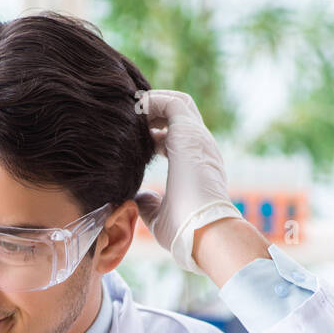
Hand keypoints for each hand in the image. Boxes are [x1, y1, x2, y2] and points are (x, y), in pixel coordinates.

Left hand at [134, 89, 242, 272]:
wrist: (202, 230)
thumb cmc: (184, 231)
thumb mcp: (159, 217)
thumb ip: (149, 204)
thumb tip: (137, 197)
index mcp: (197, 166)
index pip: (179, 138)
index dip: (157, 135)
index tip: (137, 142)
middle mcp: (201, 148)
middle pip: (181, 115)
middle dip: (155, 113)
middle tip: (131, 120)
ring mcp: (197, 138)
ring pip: (178, 104)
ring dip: (153, 104)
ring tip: (130, 111)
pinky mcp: (189, 132)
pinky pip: (171, 103)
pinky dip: (151, 101)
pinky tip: (133, 110)